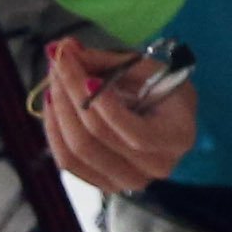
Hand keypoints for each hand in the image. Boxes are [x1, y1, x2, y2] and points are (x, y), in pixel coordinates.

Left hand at [40, 37, 196, 194]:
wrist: (168, 119)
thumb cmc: (163, 89)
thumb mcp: (145, 68)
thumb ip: (107, 61)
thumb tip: (64, 48)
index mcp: (177, 137)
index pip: (134, 132)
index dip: (101, 103)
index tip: (80, 69)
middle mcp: (156, 167)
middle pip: (95, 138)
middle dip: (70, 94)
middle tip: (57, 61)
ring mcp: (128, 180)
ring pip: (76, 152)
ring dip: (57, 111)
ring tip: (54, 80)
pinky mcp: (104, 184)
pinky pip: (67, 162)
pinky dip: (54, 130)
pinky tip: (54, 104)